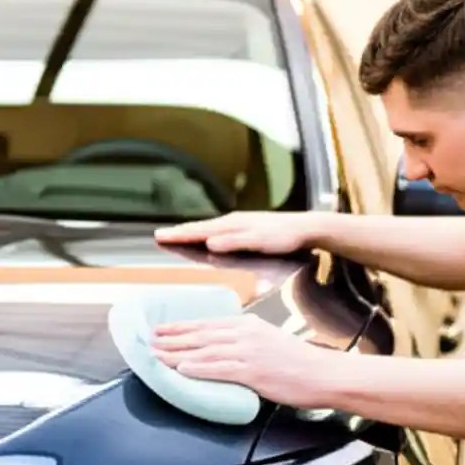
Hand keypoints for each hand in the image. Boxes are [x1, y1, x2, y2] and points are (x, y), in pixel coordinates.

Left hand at [152, 314, 339, 408]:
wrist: (323, 374)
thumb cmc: (300, 362)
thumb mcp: (271, 340)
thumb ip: (247, 340)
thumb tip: (225, 347)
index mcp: (249, 324)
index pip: (208, 324)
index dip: (182, 327)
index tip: (163, 329)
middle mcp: (246, 333)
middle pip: (201, 335)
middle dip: (172, 338)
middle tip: (150, 340)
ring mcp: (249, 351)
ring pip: (205, 350)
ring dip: (177, 353)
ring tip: (157, 355)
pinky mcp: (253, 370)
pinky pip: (219, 368)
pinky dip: (198, 368)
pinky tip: (181, 369)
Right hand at [153, 211, 324, 254]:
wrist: (306, 228)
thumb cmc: (284, 237)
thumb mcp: (260, 241)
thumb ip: (235, 242)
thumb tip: (210, 242)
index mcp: (232, 225)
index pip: (199, 231)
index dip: (179, 235)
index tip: (160, 236)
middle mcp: (233, 222)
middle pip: (200, 227)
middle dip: (179, 232)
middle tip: (158, 235)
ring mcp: (239, 224)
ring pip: (208, 228)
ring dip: (191, 232)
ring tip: (175, 235)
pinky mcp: (246, 228)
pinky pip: (218, 230)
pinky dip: (205, 233)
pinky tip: (206, 237)